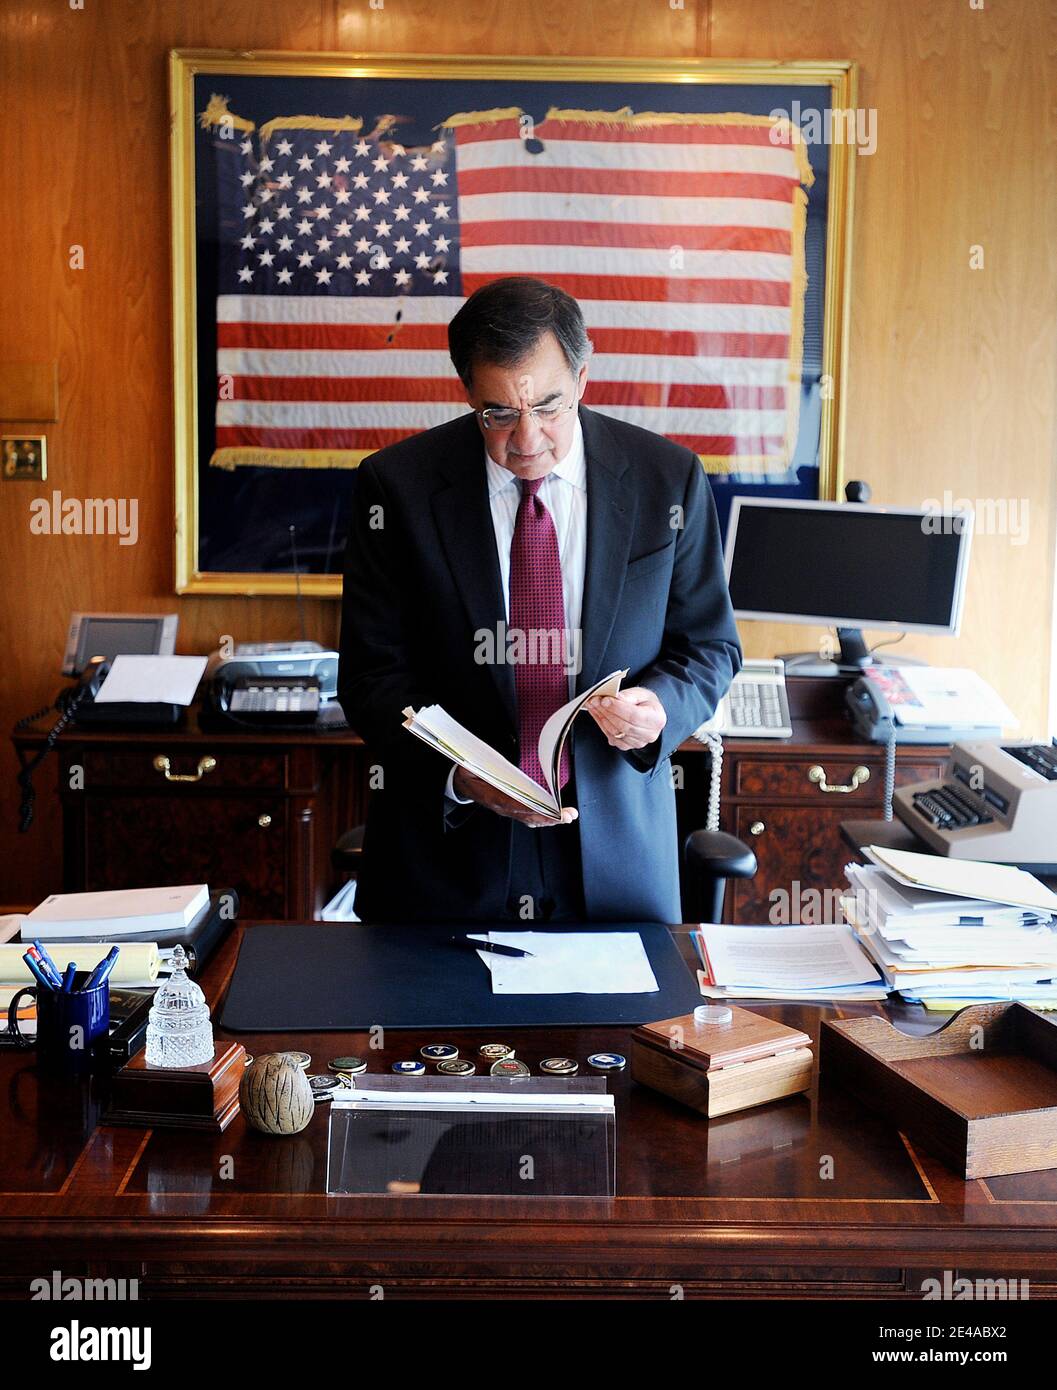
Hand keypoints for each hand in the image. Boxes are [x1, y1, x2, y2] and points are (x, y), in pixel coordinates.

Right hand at [452, 766, 577, 827]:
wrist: (461, 783)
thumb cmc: (469, 771)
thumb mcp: (470, 764)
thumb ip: (482, 762)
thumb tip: (494, 754)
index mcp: (492, 796)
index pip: (515, 804)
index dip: (532, 808)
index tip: (548, 810)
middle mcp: (502, 806)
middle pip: (528, 815)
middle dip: (550, 817)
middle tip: (568, 816)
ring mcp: (507, 810)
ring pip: (531, 818)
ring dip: (551, 819)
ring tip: (568, 817)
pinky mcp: (511, 809)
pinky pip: (529, 817)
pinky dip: (544, 818)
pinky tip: (556, 817)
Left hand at [585, 687, 666, 750]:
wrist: (647, 713)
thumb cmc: (645, 703)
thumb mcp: (640, 693)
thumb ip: (629, 695)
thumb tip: (615, 697)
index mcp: (657, 719)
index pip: (634, 716)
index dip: (618, 708)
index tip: (605, 700)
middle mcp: (650, 734)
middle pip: (623, 725)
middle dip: (606, 712)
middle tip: (594, 700)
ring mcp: (638, 743)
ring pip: (615, 732)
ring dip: (601, 717)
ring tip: (593, 705)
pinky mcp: (627, 746)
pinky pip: (611, 737)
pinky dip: (601, 725)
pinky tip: (597, 714)